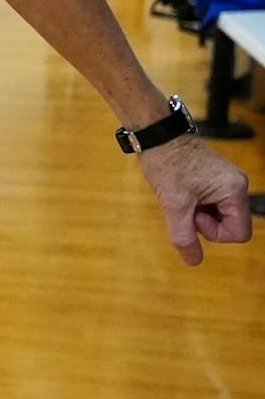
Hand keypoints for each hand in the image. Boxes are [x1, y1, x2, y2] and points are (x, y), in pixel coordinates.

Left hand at [140, 136, 253, 265]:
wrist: (158, 136)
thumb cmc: (167, 164)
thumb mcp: (173, 205)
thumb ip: (184, 236)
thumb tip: (194, 262)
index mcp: (234, 190)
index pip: (239, 233)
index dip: (214, 233)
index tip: (193, 216)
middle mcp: (238, 185)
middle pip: (231, 225)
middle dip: (205, 222)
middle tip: (185, 205)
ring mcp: (229, 182)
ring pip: (220, 215)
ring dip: (199, 214)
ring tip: (183, 196)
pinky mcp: (218, 180)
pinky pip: (214, 204)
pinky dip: (198, 205)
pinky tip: (184, 192)